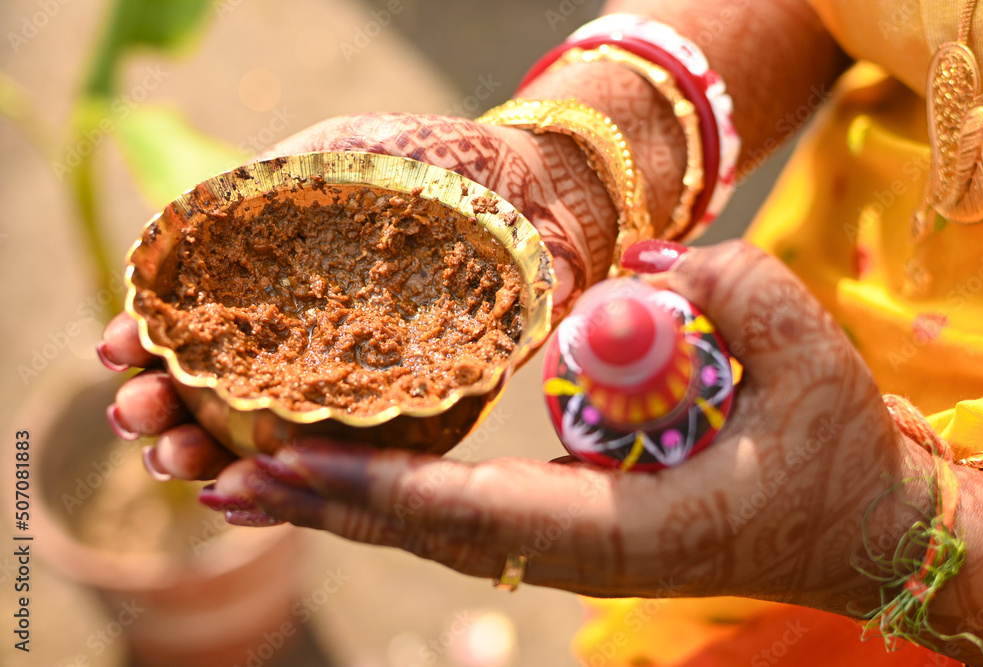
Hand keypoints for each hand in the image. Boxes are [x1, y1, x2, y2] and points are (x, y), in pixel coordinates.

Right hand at [100, 111, 618, 477]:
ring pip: (267, 433)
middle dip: (164, 410)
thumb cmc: (430, 163)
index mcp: (273, 284)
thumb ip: (262, 191)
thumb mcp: (329, 156)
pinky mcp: (410, 413)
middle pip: (215, 389)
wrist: (529, 189)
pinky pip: (346, 455)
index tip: (115, 354)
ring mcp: (353, 381)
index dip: (146, 342)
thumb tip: (179, 238)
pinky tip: (243, 486)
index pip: (193, 324)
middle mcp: (304, 339)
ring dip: (208, 452)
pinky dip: (292, 476)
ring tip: (173, 459)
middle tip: (140, 420)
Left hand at [207, 240, 925, 610]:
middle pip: (428, 531)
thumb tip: (639, 269)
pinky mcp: (572, 519)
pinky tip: (340, 473)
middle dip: (326, 504)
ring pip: (436, 528)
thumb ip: (729, 293)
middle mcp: (576, 547)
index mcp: (620, 529)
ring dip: (345, 505)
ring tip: (249, 478)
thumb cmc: (835, 455)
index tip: (279, 464)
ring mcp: (569, 540)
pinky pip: (464, 511)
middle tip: (221, 472)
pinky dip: (394, 496)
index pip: (470, 511)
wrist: (859, 522)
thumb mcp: (806, 356)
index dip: (373, 490)